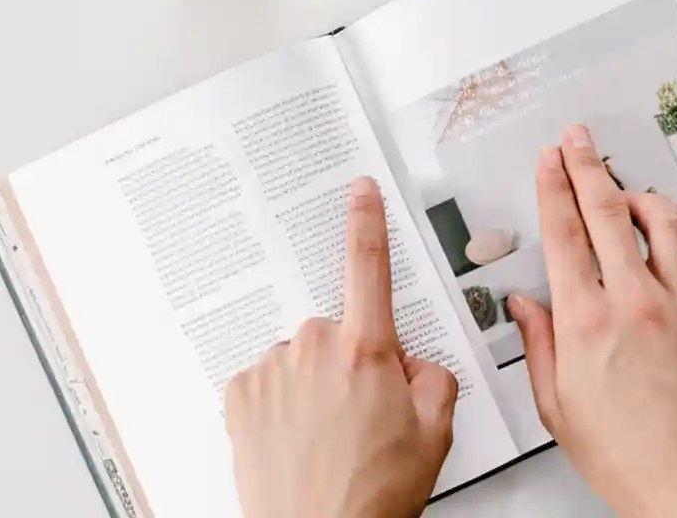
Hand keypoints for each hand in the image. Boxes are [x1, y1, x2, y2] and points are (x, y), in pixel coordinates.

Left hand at [224, 177, 457, 517]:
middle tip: (360, 412)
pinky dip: (281, 400)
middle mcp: (314, 349)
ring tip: (326, 435)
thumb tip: (414, 363)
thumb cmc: (374, 492)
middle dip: (350, 359)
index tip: (360, 189)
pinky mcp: (240, 394)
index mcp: (367, 350)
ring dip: (312, 383)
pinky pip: (269, 380)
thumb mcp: (435, 430)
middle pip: (337, 330)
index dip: (366, 220)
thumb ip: (434, 377)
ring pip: (301, 358)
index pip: (369, 265)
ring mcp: (272, 370)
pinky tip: (296, 435)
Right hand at [509, 124, 676, 517]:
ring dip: (640, 193)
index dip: (554, 186)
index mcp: (586, 324)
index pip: (564, 233)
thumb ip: (538, 345)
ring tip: (626, 188)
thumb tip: (524, 303)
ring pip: (664, 222)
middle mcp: (635, 304)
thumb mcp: (555, 406)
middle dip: (588, 166)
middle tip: (579, 141)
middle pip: (608, 212)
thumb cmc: (624, 455)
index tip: (549, 161)